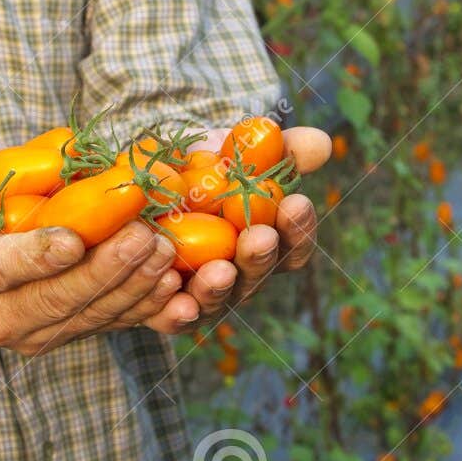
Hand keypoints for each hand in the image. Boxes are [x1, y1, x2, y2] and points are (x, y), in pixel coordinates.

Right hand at [0, 138, 186, 354]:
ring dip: (134, 288)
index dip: (35, 257)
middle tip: (145, 237)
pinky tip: (178, 286)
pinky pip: (113, 325)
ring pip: (91, 316)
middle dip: (104, 270)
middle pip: (54, 299)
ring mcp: (35, 334)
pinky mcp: (71, 335)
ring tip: (168, 253)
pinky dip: (148, 308)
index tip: (73, 240)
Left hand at [149, 125, 327, 329]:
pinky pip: (169, 317)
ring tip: (219, 270)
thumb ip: (278, 149)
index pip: (293, 245)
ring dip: (220, 288)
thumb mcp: (236, 151)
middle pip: (256, 275)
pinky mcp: (160, 307)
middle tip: (260, 237)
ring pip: (216, 300)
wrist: (139, 181)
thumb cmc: (202, 167)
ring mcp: (200, 294)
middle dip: (260, 256)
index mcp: (264, 243)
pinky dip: (176, 313)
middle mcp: (237, 275)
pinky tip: (176, 298)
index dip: (299, 228)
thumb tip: (323, 143)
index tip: (296, 203)